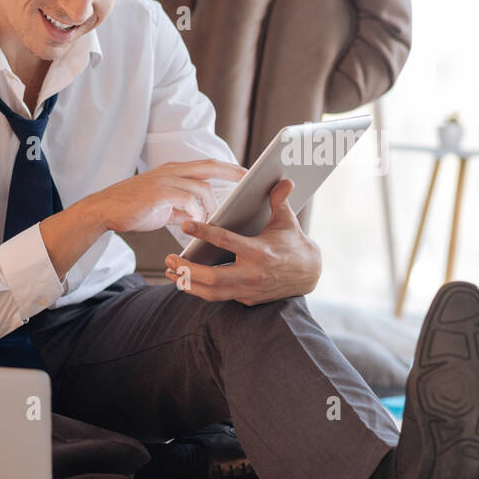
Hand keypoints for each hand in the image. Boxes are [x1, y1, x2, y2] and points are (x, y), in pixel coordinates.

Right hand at [82, 159, 246, 233]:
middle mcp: (172, 171)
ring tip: (211, 222)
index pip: (206, 165)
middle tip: (250, 180)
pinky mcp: (159, 193)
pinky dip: (196, 213)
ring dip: (210, 206)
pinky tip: (196, 224)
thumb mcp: (163, 206)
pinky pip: (187, 200)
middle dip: (232, 172)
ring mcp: (165, 180)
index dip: (227, 168)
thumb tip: (200, 218)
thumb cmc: (134, 209)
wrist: (104, 210)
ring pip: (201, 188)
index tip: (245, 174)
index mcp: (174, 171)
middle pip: (210, 166)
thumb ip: (182, 207)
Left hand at [163, 177, 320, 304]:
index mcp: (261, 252)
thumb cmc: (294, 244)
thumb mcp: (287, 222)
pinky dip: (201, 289)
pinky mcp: (247, 299)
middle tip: (169, 258)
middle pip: (213, 278)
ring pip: (212, 293)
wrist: (309, 275)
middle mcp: (253, 274)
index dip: (205, 233)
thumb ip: (279, 201)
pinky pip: (219, 296)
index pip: (227, 242)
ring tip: (172, 271)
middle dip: (188, 269)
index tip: (186, 226)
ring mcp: (249, 290)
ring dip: (188, 283)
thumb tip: (283, 179)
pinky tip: (187, 279)